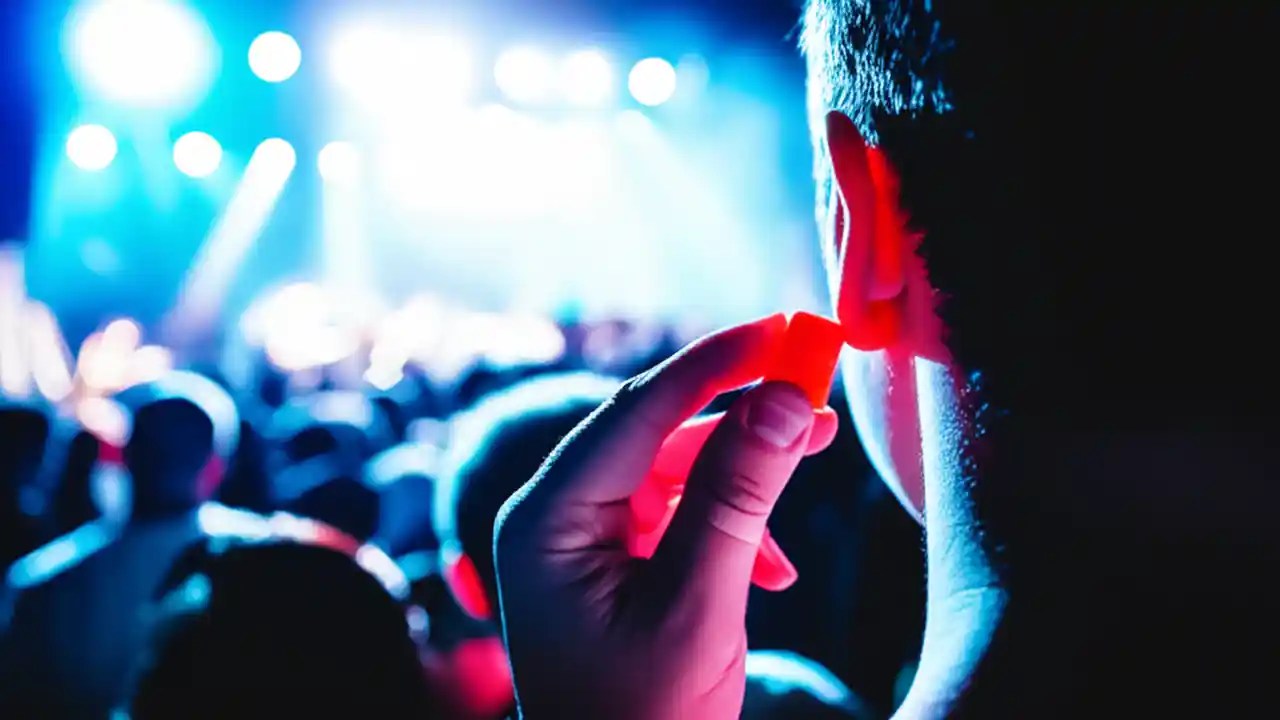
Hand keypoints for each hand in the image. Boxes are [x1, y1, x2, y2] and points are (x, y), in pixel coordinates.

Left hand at [495, 315, 838, 718]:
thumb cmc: (644, 718)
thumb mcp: (699, 602)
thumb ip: (738, 495)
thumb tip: (782, 398)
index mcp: (547, 520)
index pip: (636, 412)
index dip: (713, 365)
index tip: (779, 329)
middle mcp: (553, 517)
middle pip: (654, 432)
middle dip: (738, 416)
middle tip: (812, 389)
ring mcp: (579, 540)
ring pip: (671, 469)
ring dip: (742, 470)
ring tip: (813, 451)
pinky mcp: (610, 562)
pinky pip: (674, 512)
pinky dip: (728, 523)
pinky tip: (774, 565)